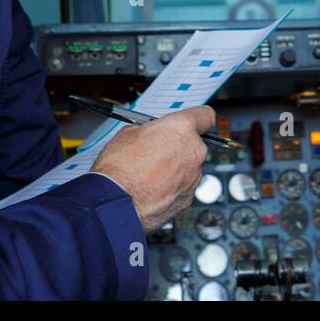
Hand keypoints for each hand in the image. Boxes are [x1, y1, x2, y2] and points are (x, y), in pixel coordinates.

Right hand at [91, 105, 214, 231]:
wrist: (115, 205)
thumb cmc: (119, 169)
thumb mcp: (128, 133)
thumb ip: (150, 130)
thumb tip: (151, 134)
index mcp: (181, 129)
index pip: (205, 115)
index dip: (197, 118)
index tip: (194, 122)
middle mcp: (194, 152)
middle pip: (194, 144)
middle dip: (178, 146)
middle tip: (156, 151)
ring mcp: (193, 177)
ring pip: (188, 167)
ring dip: (174, 168)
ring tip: (149, 174)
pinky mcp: (188, 198)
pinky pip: (183, 186)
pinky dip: (171, 187)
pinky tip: (152, 188)